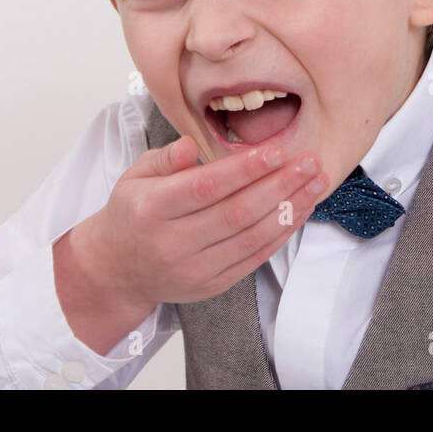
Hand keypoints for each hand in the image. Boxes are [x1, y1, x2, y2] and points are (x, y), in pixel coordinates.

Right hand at [72, 134, 327, 309]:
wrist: (117, 269)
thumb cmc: (132, 213)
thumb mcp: (135, 176)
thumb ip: (165, 159)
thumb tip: (193, 145)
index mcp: (151, 209)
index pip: (205, 187)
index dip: (244, 170)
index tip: (277, 150)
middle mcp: (172, 242)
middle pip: (236, 213)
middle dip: (279, 185)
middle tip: (310, 162)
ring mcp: (194, 269)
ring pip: (251, 238)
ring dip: (289, 209)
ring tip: (315, 183)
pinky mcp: (211, 286)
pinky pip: (254, 259)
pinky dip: (281, 234)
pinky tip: (299, 210)